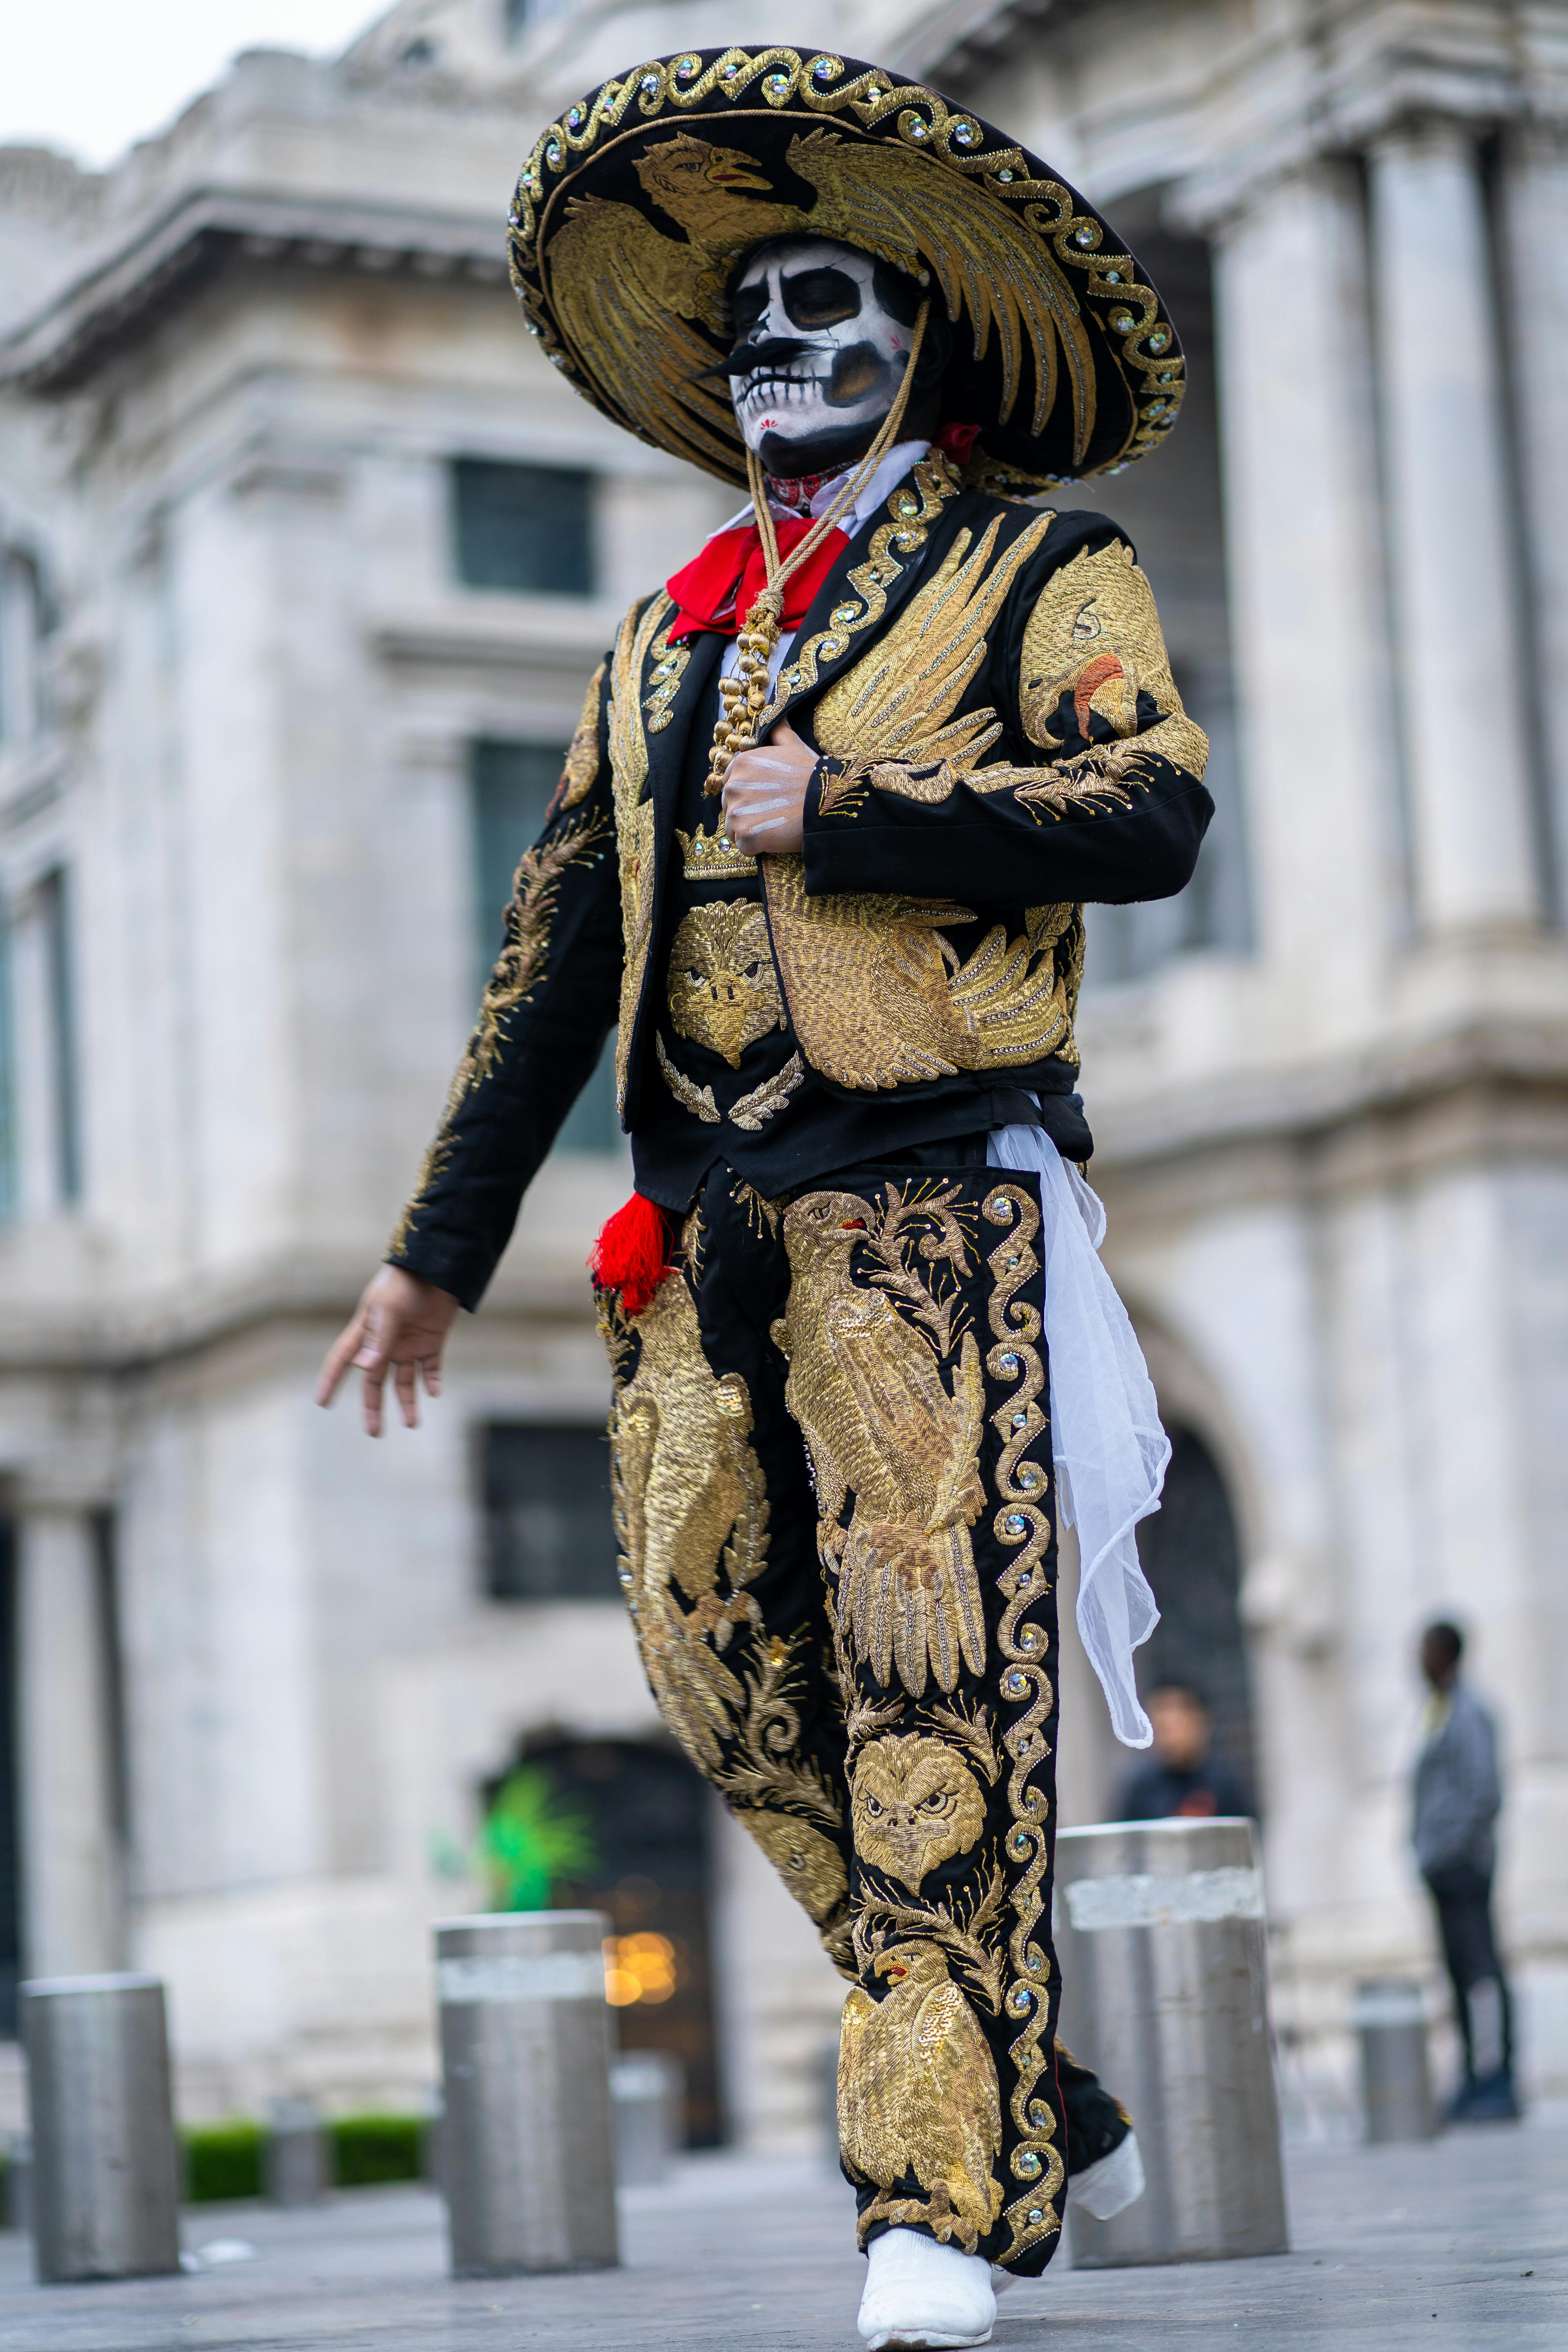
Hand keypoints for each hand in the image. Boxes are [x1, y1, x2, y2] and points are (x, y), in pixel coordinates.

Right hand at [315, 1265, 459, 1435]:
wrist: (439, 1268)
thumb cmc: (406, 1282)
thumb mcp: (388, 1307)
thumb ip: (378, 1337)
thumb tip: (364, 1368)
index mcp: (366, 1332)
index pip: (342, 1359)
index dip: (331, 1380)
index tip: (322, 1401)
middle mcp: (385, 1343)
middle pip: (374, 1381)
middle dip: (373, 1407)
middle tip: (373, 1432)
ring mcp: (409, 1344)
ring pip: (403, 1381)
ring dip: (407, 1402)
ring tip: (412, 1423)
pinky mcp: (432, 1342)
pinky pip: (430, 1370)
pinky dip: (432, 1382)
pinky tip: (434, 1391)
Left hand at [721, 719, 816, 853]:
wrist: (826, 800)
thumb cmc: (811, 774)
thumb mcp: (793, 745)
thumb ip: (778, 731)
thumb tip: (777, 715)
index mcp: (740, 764)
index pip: (730, 786)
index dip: (747, 795)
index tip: (766, 799)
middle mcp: (732, 786)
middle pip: (730, 808)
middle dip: (747, 814)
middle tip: (773, 815)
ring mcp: (737, 812)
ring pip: (734, 829)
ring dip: (751, 832)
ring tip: (775, 827)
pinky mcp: (745, 834)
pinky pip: (743, 847)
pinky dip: (756, 848)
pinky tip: (774, 839)